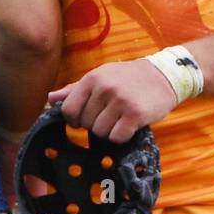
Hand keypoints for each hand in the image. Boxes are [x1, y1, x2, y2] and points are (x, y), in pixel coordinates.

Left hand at [49, 59, 177, 142]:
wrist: (163, 76)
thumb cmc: (127, 79)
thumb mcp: (100, 77)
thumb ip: (74, 89)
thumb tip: (51, 99)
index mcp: (92, 78)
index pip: (68, 110)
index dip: (74, 120)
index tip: (84, 120)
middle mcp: (104, 88)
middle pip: (85, 124)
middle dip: (95, 124)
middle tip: (110, 115)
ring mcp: (120, 100)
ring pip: (100, 132)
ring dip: (109, 131)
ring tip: (119, 119)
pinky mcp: (135, 113)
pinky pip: (117, 137)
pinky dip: (121, 136)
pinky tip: (129, 125)